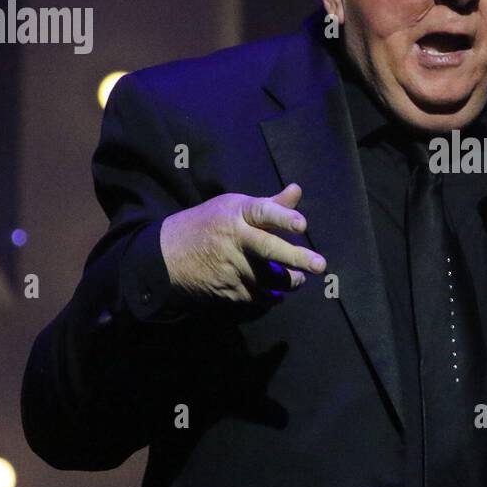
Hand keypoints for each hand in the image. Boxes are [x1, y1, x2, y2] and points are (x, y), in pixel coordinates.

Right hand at [158, 183, 325, 303]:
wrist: (166, 257)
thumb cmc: (208, 225)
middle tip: (320, 266)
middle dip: (297, 258)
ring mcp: (230, 267)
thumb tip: (297, 190)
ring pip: (269, 278)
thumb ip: (270, 205)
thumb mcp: (233, 207)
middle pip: (269, 249)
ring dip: (290, 282)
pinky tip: (277, 293)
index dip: (283, 217)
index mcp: (236, 214)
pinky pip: (258, 297)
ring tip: (298, 280)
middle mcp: (234, 239)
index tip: (302, 225)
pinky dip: (271, 296)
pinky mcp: (227, 290)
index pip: (262, 212)